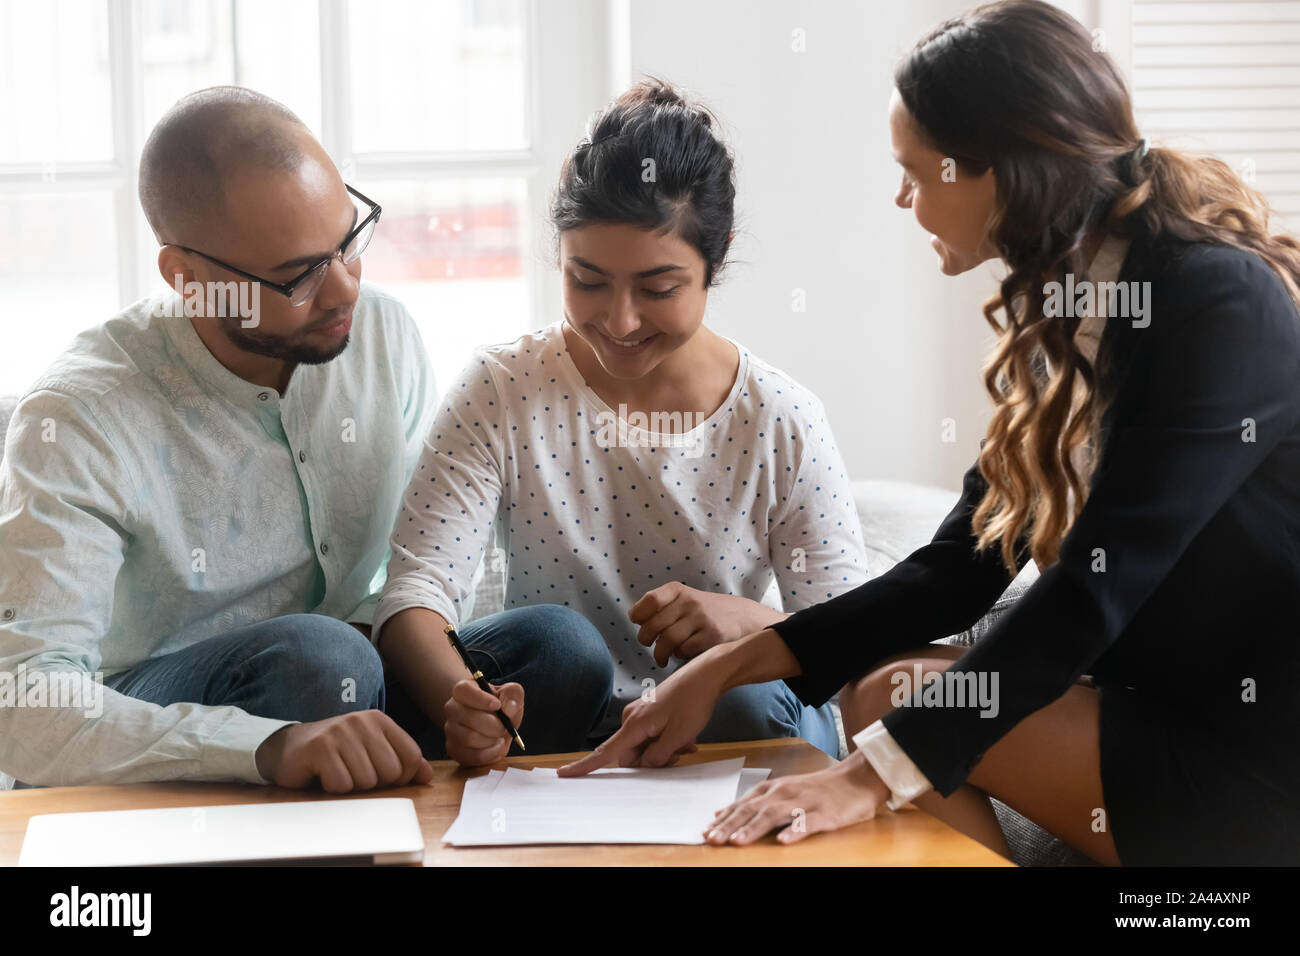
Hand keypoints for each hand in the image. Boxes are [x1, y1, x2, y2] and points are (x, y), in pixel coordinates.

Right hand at [255, 710, 433, 792]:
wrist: (287, 748)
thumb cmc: (334, 753)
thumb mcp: (371, 751)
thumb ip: (402, 761)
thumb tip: (427, 775)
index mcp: (379, 720)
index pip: (412, 756)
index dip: (401, 776)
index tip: (380, 775)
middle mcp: (361, 721)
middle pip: (391, 772)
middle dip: (373, 783)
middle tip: (352, 772)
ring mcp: (340, 732)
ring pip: (367, 781)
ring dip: (351, 786)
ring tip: (337, 771)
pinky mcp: (320, 748)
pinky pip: (342, 785)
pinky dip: (333, 788)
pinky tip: (322, 775)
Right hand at [443, 679, 523, 766]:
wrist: (494, 726)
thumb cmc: (501, 707)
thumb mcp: (511, 694)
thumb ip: (512, 694)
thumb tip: (508, 708)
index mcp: (463, 690)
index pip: (463, 691)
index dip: (481, 699)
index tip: (497, 705)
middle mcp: (452, 708)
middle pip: (470, 718)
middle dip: (494, 725)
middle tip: (504, 726)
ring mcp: (450, 730)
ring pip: (470, 738)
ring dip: (492, 739)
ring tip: (499, 736)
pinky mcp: (453, 749)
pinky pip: (473, 755)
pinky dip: (491, 753)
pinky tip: (495, 746)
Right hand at [557, 651, 728, 775]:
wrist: (706, 674)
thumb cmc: (693, 702)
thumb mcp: (678, 736)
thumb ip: (657, 756)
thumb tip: (644, 766)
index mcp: (634, 724)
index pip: (605, 752)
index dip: (584, 766)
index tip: (563, 774)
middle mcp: (632, 718)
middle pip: (632, 755)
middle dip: (655, 759)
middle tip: (681, 751)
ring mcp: (641, 714)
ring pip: (646, 747)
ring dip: (665, 750)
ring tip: (687, 741)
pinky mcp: (650, 712)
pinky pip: (653, 736)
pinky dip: (668, 740)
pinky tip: (687, 737)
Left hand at [630, 582, 787, 666]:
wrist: (743, 617)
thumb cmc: (704, 612)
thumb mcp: (684, 600)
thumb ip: (662, 607)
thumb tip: (637, 621)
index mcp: (678, 590)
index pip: (650, 600)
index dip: (638, 615)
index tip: (638, 622)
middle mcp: (690, 602)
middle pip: (654, 626)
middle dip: (645, 639)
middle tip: (649, 644)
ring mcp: (702, 618)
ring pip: (667, 641)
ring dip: (660, 653)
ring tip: (661, 657)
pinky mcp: (712, 636)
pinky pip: (685, 651)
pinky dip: (679, 656)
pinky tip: (682, 654)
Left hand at [704, 750, 891, 845]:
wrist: (855, 779)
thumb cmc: (816, 789)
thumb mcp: (781, 792)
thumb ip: (753, 803)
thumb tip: (721, 814)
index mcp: (772, 790)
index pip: (743, 805)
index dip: (724, 820)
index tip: (705, 833)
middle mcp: (784, 793)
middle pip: (754, 810)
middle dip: (731, 826)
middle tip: (712, 839)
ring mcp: (805, 802)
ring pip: (776, 815)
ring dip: (755, 828)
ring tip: (738, 841)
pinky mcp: (825, 813)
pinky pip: (809, 822)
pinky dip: (795, 830)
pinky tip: (785, 841)